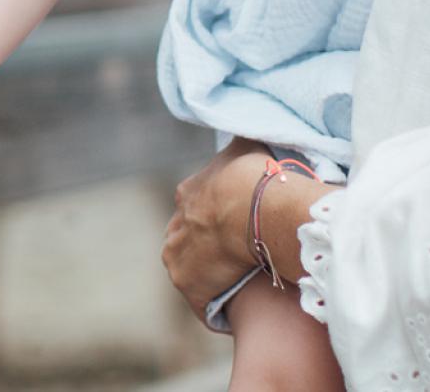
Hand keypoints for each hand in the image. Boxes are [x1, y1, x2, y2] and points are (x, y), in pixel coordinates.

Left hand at [160, 141, 334, 318]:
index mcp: (188, 194)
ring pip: (193, 268)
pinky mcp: (188, 287)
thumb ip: (240, 142)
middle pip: (190, 239)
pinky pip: (204, 300)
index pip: (197, 206)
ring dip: (211, 274)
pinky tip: (235, 305)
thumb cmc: (254, 177)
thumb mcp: (245, 147)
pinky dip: (216, 303)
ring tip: (239, 280)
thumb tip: (244, 125)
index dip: (218, 214)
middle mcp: (175, 226)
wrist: (254, 210)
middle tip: (239, 252)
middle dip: (209, 244)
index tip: (236, 221)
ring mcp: (178, 258)